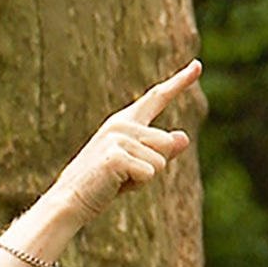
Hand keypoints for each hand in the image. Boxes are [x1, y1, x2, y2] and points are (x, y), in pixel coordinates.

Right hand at [46, 60, 200, 226]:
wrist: (70, 201)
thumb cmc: (103, 185)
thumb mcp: (137, 166)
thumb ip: (161, 151)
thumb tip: (184, 136)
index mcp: (123, 122)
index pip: (157, 98)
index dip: (179, 82)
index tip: (197, 65)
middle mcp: (120, 124)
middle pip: (165, 142)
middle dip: (153, 165)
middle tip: (122, 176)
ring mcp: (117, 138)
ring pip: (160, 161)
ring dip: (144, 177)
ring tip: (117, 180)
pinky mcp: (116, 156)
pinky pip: (150, 173)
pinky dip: (136, 185)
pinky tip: (114, 184)